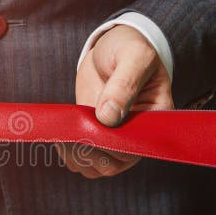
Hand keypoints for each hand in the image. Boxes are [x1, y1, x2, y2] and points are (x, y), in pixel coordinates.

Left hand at [59, 25, 173, 177]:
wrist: (111, 47)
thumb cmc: (130, 48)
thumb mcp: (133, 57)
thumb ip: (124, 84)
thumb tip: (108, 117)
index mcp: (155, 119)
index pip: (136, 147)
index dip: (112, 145)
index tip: (92, 129)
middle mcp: (135, 135)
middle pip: (114, 163)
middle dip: (90, 153)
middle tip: (73, 133)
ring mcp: (113, 138)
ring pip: (96, 167)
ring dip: (76, 157)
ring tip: (64, 135)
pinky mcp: (94, 136)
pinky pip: (82, 159)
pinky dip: (69, 154)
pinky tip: (60, 136)